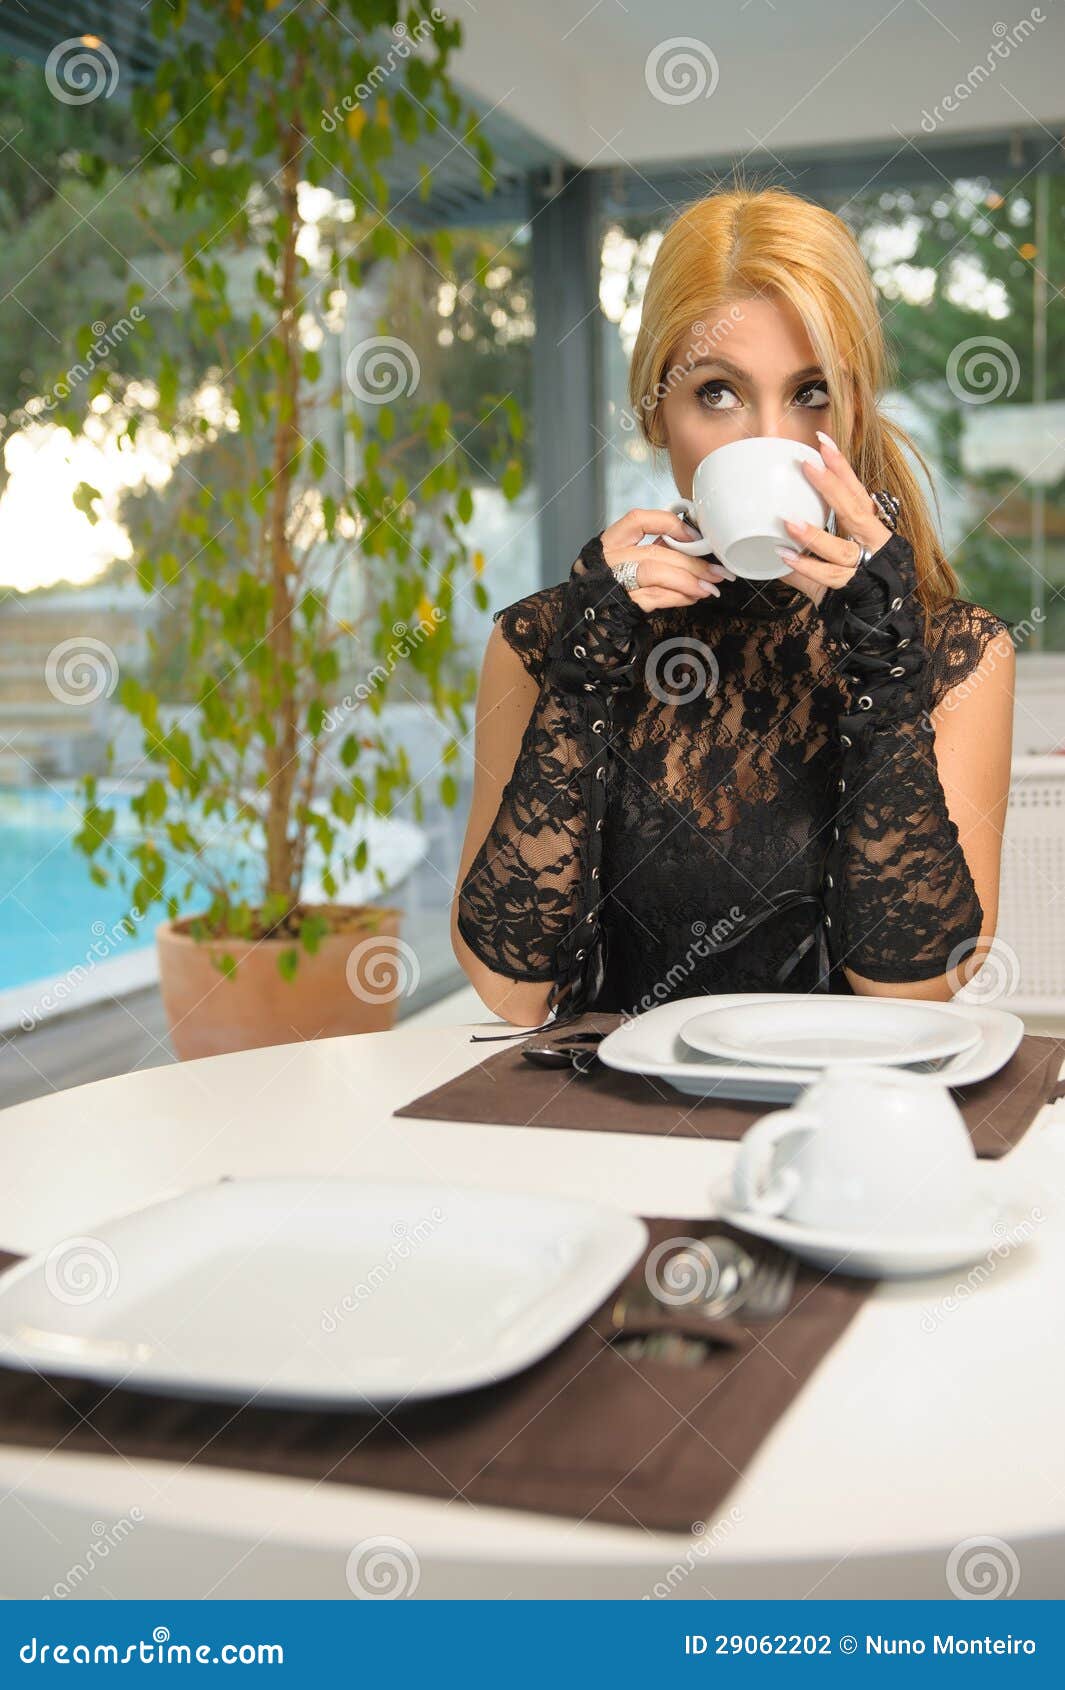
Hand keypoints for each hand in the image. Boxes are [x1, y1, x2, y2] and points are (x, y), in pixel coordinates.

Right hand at [600, 508, 734, 611]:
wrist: (590, 620)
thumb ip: (655, 549)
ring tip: (709, 587)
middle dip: (691, 561)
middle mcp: (611, 560)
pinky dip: (678, 596)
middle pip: (656, 551)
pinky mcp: (624, 604)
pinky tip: (692, 596)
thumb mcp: (630, 559)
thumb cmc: (614, 585)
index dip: (669, 525)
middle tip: (716, 571)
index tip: (694, 535)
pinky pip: (656, 597)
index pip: (638, 520)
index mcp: (612, 542)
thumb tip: (693, 546)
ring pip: (656, 573)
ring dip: (689, 580)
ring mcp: (615, 582)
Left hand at [775, 432, 894, 603]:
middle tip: (809, 462)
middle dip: (832, 485)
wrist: (880, 628)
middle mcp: (874, 544)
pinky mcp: (856, 588)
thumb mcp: (829, 574)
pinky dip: (806, 567)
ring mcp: (867, 566)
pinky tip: (785, 558)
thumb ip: (803, 564)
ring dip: (813, 534)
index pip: (857, 493)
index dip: (842, 468)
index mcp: (871, 531)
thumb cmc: (859, 594)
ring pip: (842, 547)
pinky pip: (829, 577)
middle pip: (855, 510)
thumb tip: (772, 550)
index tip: (823, 442)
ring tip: (787, 520)